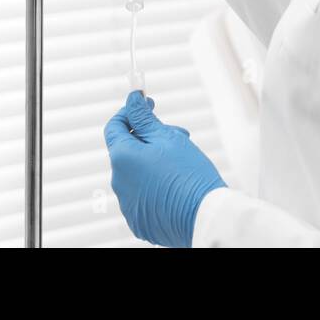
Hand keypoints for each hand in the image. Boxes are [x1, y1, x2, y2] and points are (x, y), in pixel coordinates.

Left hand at [103, 90, 225, 246]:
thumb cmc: (189, 176)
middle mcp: (118, 182)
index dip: (130, 112)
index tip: (147, 105)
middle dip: (150, 138)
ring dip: (154, 161)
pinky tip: (177, 183)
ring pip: (137, 172)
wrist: (205, 217)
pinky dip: (156, 184)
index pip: (114, 126)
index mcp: (122, 158)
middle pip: (129, 150)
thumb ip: (144, 118)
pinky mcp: (139, 220)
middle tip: (176, 135)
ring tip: (182, 161)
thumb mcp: (168, 138)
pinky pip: (143, 194)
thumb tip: (132, 100)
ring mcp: (128, 204)